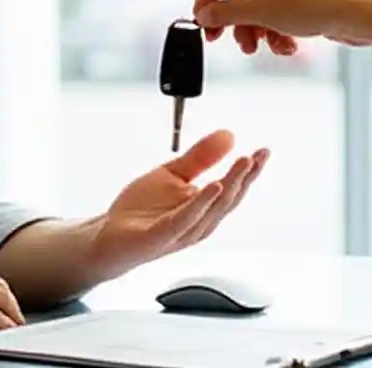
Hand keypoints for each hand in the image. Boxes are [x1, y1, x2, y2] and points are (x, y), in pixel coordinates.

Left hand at [90, 130, 268, 277]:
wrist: (108, 235)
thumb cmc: (141, 210)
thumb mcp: (173, 173)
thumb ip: (200, 156)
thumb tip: (229, 135)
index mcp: (204, 206)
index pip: (233, 187)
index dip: (250, 170)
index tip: (263, 151)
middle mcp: (199, 221)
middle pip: (229, 198)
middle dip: (246, 176)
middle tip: (257, 155)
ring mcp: (183, 230)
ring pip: (213, 208)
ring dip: (230, 184)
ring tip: (243, 163)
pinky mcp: (163, 235)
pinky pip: (186, 219)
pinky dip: (201, 203)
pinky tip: (212, 186)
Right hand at [192, 0, 371, 54]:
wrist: (356, 15)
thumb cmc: (314, 5)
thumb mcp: (262, 13)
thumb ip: (227, 14)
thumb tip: (204, 16)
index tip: (201, 22)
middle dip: (234, 22)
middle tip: (222, 41)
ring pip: (256, 10)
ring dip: (256, 33)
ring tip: (260, 48)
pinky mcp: (299, 0)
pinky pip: (275, 17)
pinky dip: (276, 34)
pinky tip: (287, 47)